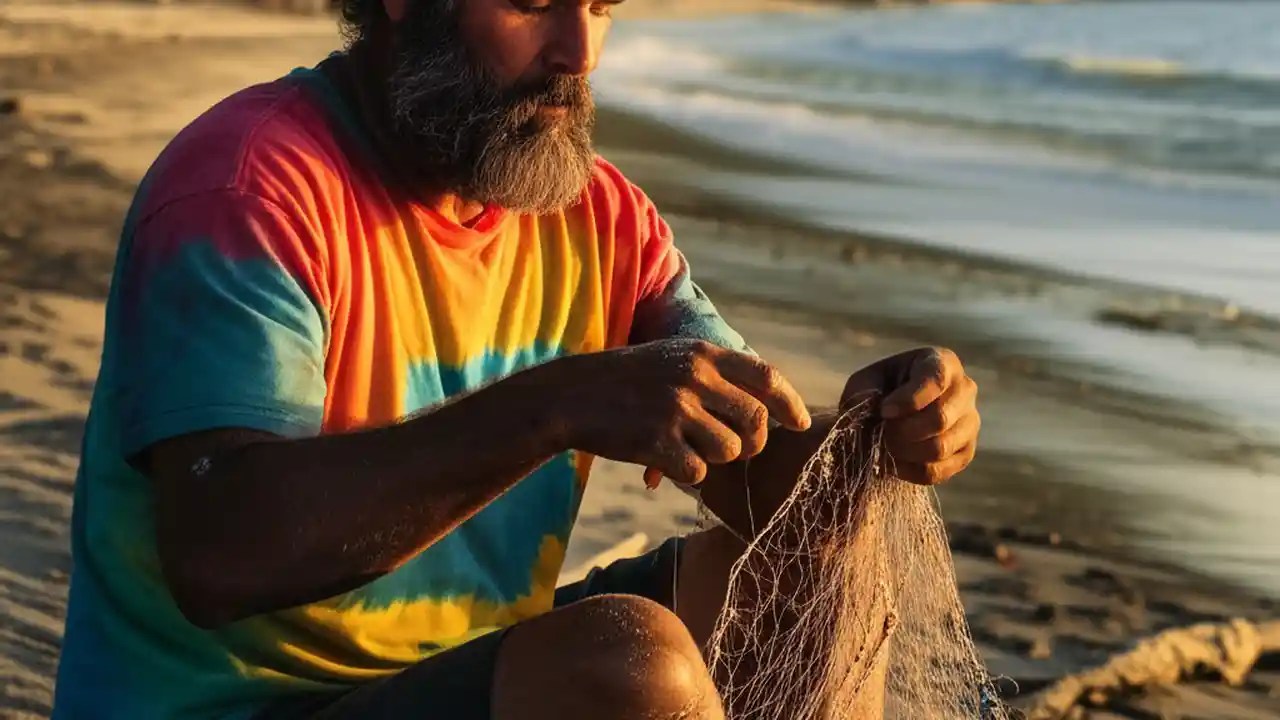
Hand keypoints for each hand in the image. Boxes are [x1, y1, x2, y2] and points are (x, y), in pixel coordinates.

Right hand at [555, 340, 810, 487]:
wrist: (571, 395)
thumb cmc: (628, 381)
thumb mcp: (673, 358)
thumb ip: (716, 374)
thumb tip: (769, 405)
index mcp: (702, 353)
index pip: (766, 377)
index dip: (789, 403)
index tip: (800, 423)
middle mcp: (695, 377)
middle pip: (756, 421)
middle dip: (753, 443)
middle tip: (735, 450)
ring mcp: (676, 409)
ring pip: (731, 451)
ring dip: (714, 459)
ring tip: (686, 448)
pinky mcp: (658, 441)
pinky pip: (698, 472)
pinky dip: (686, 474)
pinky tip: (663, 462)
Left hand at [840, 347, 978, 485]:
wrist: (882, 419)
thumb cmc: (875, 392)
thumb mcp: (864, 383)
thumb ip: (868, 394)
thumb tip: (888, 415)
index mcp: (942, 362)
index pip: (936, 380)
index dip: (908, 400)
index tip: (884, 411)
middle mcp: (965, 390)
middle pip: (940, 418)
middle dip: (902, 430)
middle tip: (881, 431)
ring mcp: (970, 423)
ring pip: (939, 447)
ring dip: (903, 451)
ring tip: (885, 445)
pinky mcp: (965, 453)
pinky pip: (938, 471)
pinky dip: (909, 471)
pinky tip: (895, 461)